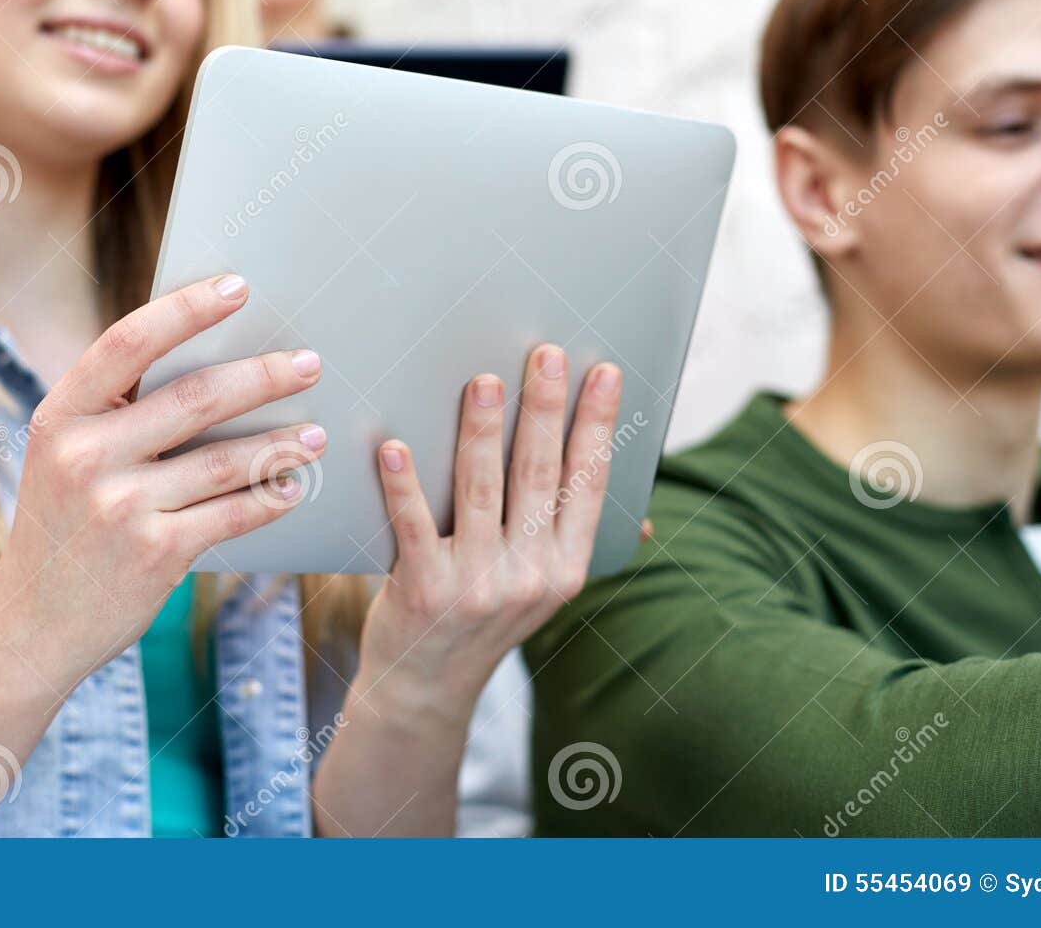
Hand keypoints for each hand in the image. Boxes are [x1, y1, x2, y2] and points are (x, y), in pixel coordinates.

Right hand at [0, 274, 325, 687]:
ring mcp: (120, 506)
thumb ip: (115, 413)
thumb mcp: (63, 457)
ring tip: (315, 433)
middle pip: (195, 397)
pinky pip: (232, 514)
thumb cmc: (62, 527)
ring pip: (226, 459)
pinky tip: (291, 487)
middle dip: (263, 376)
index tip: (237, 287)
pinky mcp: (156, 553)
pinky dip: (268, 498)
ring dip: (281, 442)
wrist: (31, 624)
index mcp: (60, 416)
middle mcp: (85, 455)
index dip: (187, 309)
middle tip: (308, 363)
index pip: (129, 342)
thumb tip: (211, 361)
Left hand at [359, 344, 623, 711]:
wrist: (425, 685)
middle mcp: (530, 576)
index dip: (597, 426)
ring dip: (482, 432)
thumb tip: (645, 515)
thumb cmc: (484, 615)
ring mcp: (477, 584)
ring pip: (481, 491)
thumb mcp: (543, 588)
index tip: (605, 374)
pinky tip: (395, 447)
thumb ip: (572, 539)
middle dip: (544, 409)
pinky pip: (414, 526)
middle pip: (538, 475)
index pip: (588, 483)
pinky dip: (404, 485)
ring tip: (483, 382)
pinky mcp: (423, 590)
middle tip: (546, 354)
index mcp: (567, 567)